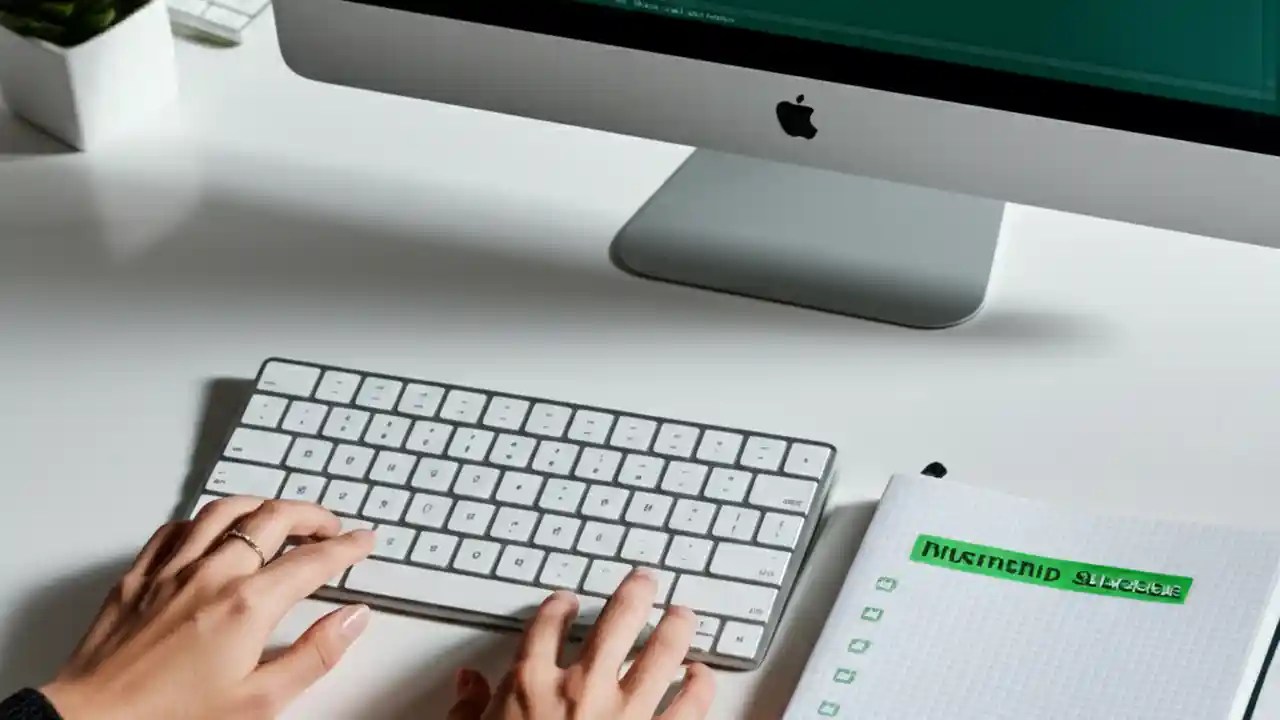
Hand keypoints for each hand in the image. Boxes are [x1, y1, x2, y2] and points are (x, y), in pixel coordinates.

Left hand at [41, 496, 375, 719]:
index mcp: (247, 605)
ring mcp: (171, 570)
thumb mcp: (260, 702)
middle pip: (274, 519)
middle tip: (331, 527)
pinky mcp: (137, 577)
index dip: (347, 547)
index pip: (313, 560)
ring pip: (226, 511)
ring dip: (263, 506)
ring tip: (281, 516)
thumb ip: (314, 655)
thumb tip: (352, 619)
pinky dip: (205, 520)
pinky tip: (212, 529)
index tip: (362, 542)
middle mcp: (211, 574)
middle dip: (312, 516)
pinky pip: (177, 528)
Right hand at [448, 569, 715, 719]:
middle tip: (646, 580)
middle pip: (616, 619)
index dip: (560, 605)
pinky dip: (701, 685)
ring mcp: (624, 713)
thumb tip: (467, 686)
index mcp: (530, 683)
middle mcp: (581, 687)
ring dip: (676, 626)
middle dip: (636, 592)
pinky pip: (690, 705)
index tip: (568, 601)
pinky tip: (702, 674)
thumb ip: (468, 711)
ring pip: (662, 650)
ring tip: (683, 614)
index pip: (547, 624)